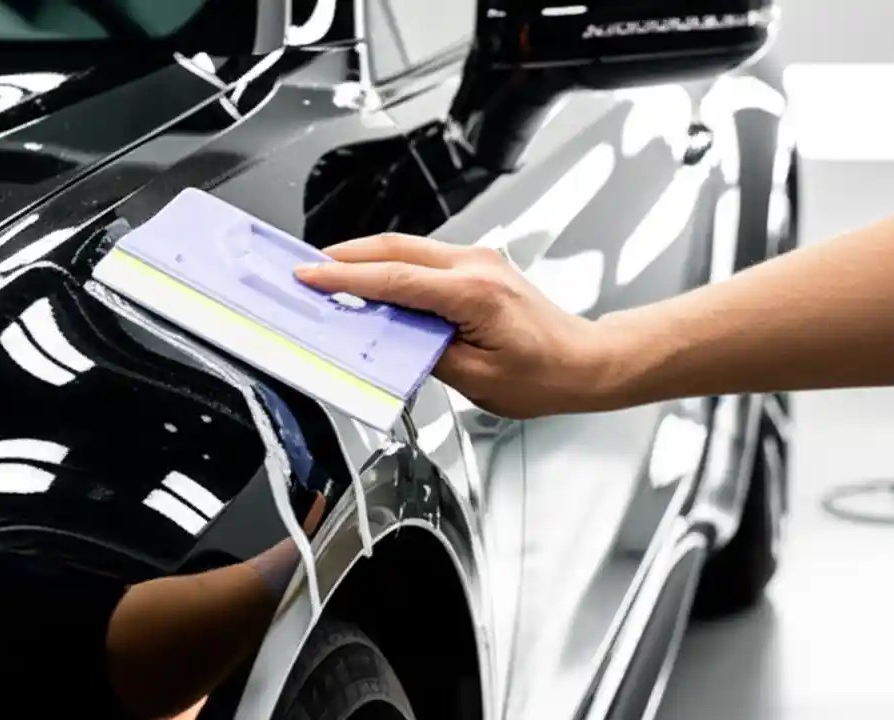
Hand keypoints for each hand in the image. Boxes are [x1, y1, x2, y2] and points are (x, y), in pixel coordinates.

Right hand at [294, 234, 623, 417]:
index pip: (394, 277)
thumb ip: (423, 353)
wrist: (585, 362)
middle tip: (308, 268)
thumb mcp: (473, 379)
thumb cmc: (543, 375)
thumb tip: (383, 337)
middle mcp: (476, 265)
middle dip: (345, 255)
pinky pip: (424, 258)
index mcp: (473, 292)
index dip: (345, 277)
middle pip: (395, 247)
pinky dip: (391, 265)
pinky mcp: (478, 267)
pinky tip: (373, 281)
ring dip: (367, 258)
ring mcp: (478, 261)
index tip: (311, 277)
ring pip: (408, 247)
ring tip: (331, 275)